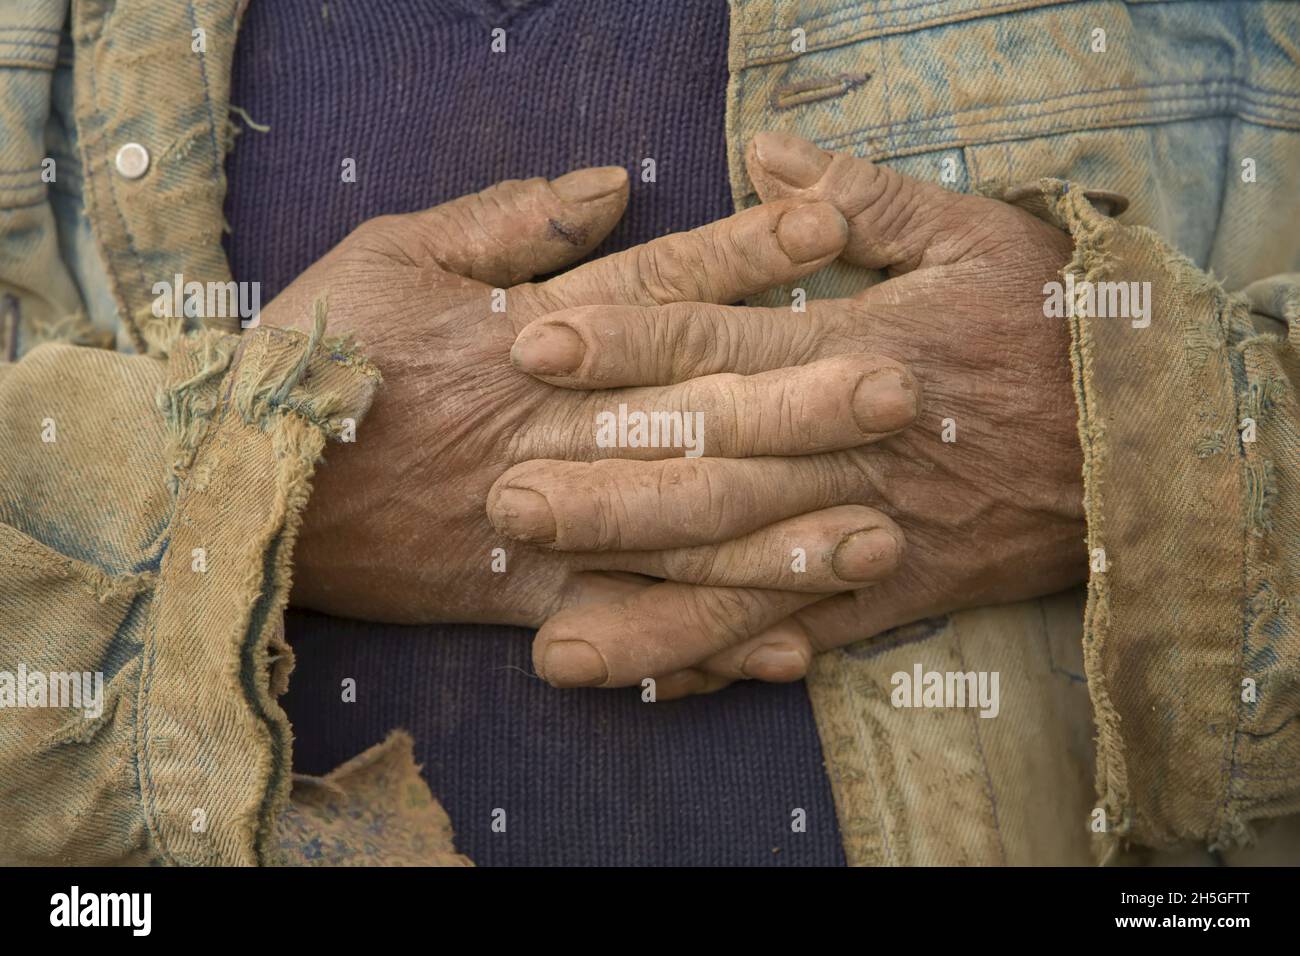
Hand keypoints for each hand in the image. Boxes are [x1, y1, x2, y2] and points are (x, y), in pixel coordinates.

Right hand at [270, 166, 919, 685]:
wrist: (240, 482)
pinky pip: (626, 623)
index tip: (830, 225)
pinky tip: (790, 649)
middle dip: (800, 401)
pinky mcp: (522, 595)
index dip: (744, 253)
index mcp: (524, 338)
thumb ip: (508, 219)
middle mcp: (551, 431)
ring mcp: (542, 521)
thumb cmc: (315, 355)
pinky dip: (704, 644)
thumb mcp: (394, 252)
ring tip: (879, 533)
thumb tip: (612, 181)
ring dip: (784, 536)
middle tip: (899, 389)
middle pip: (692, 415)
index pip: (655, 290)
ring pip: (680, 532)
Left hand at [515, 133, 1084, 694]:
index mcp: (857, 347)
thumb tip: (764, 159)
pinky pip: (803, 633)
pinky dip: (735, 659)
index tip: (536, 342)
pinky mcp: (892, 590)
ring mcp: (869, 528)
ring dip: (650, 608)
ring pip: (745, 574)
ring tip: (554, 645)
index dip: (625, 341)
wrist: (1145, 435)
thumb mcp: (971, 233)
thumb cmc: (1052, 322)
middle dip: (607, 493)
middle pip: (712, 471)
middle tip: (506, 503)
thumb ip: (862, 197)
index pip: (721, 343)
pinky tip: (658, 685)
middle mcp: (848, 447)